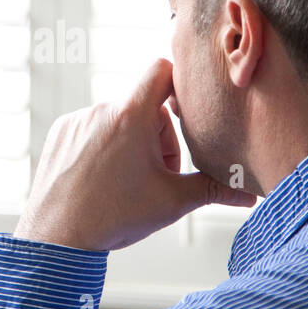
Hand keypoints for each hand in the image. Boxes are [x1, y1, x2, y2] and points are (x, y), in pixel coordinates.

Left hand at [13, 57, 256, 251]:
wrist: (57, 239)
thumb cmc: (113, 218)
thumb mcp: (171, 203)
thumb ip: (213, 189)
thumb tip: (250, 195)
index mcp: (131, 116)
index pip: (162, 69)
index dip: (178, 84)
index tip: (184, 111)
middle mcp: (101, 110)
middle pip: (144, 106)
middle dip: (157, 135)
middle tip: (156, 174)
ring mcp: (77, 120)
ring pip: (117, 119)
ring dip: (130, 141)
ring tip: (126, 181)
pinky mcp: (60, 132)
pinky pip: (90, 128)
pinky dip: (102, 147)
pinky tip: (101, 179)